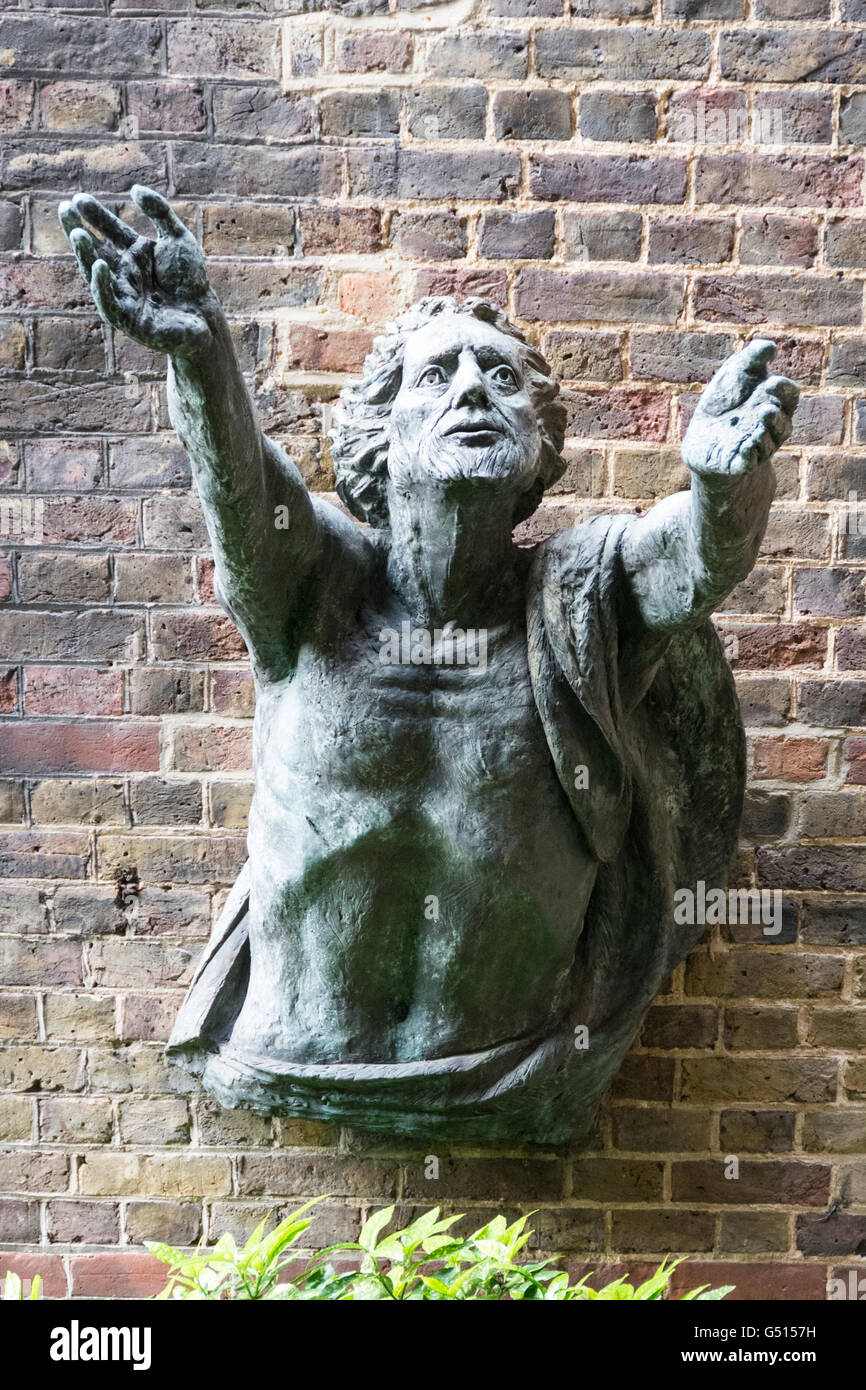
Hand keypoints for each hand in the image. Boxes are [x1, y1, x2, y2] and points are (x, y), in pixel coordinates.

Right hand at [58, 185, 213, 357]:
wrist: (205, 317)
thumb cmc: (191, 281)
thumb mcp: (178, 238)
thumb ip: (159, 212)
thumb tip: (134, 189)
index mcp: (134, 254)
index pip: (109, 231)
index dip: (95, 215)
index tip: (78, 198)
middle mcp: (124, 273)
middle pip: (96, 250)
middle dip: (78, 231)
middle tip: (63, 208)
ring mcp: (123, 295)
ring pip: (97, 274)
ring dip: (85, 254)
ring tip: (77, 233)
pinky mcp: (127, 318)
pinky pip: (108, 302)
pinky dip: (102, 285)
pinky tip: (99, 265)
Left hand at [682, 339, 799, 476]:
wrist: (702, 436)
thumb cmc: (725, 401)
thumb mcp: (735, 373)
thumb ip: (752, 358)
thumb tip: (770, 347)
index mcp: (774, 403)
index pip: (789, 397)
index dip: (783, 390)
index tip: (770, 382)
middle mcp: (770, 428)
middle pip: (783, 424)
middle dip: (775, 417)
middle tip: (764, 409)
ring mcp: (756, 447)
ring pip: (768, 444)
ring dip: (764, 436)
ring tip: (757, 427)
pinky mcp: (737, 463)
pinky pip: (748, 463)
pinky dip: (748, 456)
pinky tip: (745, 446)